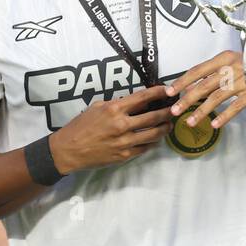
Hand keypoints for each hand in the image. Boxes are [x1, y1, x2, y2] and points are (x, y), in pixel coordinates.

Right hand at [49, 85, 173, 172]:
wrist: (68, 150)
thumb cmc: (81, 126)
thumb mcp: (97, 107)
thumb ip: (117, 104)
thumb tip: (136, 102)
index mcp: (114, 109)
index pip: (143, 98)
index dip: (158, 93)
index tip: (168, 90)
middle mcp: (122, 125)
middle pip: (155, 117)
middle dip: (168, 112)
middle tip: (176, 109)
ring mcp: (124, 142)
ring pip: (154, 134)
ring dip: (165, 128)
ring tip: (169, 124)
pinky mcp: (125, 155)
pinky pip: (145, 147)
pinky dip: (152, 142)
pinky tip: (155, 138)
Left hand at [166, 50, 245, 129]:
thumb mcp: (230, 63)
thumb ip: (211, 74)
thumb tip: (190, 87)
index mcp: (224, 58)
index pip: (198, 70)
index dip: (182, 81)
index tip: (170, 91)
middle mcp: (232, 68)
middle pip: (204, 85)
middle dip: (187, 99)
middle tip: (175, 110)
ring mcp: (243, 82)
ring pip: (217, 98)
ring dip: (202, 111)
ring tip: (190, 121)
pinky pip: (235, 107)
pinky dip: (224, 116)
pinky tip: (214, 124)